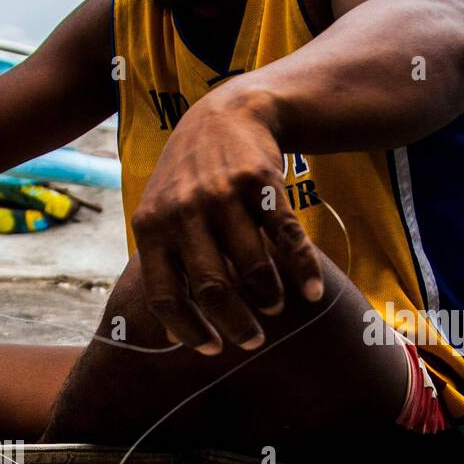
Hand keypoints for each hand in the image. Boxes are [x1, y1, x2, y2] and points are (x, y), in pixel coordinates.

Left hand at [129, 87, 323, 352]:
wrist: (225, 114)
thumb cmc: (188, 181)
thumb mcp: (159, 214)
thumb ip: (163, 263)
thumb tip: (174, 332)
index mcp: (150, 228)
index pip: (165, 296)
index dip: (189, 330)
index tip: (212, 348)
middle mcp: (182, 212)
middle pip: (212, 289)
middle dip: (236, 325)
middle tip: (252, 341)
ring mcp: (221, 194)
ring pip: (252, 266)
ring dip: (268, 298)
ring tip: (273, 309)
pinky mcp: (259, 181)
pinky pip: (286, 238)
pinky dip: (303, 271)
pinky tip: (312, 293)